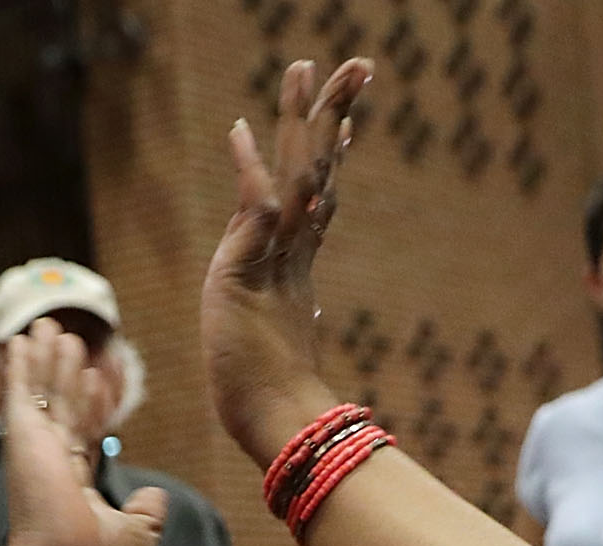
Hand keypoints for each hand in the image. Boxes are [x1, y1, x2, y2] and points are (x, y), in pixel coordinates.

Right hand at [0, 318, 168, 545]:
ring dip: (47, 360)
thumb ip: (147, 513)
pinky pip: (23, 390)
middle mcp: (51, 470)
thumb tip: (154, 495)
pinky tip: (25, 338)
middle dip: (66, 376)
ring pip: (44, 394)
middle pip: (62, 410)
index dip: (92, 409)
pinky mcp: (22, 437)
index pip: (85, 440)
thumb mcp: (139, 538)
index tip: (97, 379)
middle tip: (69, 341)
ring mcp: (35, 452)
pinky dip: (24, 364)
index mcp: (75, 494)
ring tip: (52, 326)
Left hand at [203, 56, 370, 465]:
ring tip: (306, 67)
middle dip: (335, 112)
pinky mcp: (251, 269)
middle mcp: (292, 252)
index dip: (331, 156)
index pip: (318, 199)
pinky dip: (251, 168)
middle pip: (319, 167)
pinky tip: (244, 129)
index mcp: (296, 267)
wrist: (279, 424)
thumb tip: (305, 316)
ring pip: (296, 171)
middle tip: (358, 64)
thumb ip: (286, 317)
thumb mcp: (274, 341)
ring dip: (301, 118)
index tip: (347, 124)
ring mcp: (275, 257)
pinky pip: (255, 208)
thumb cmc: (273, 402)